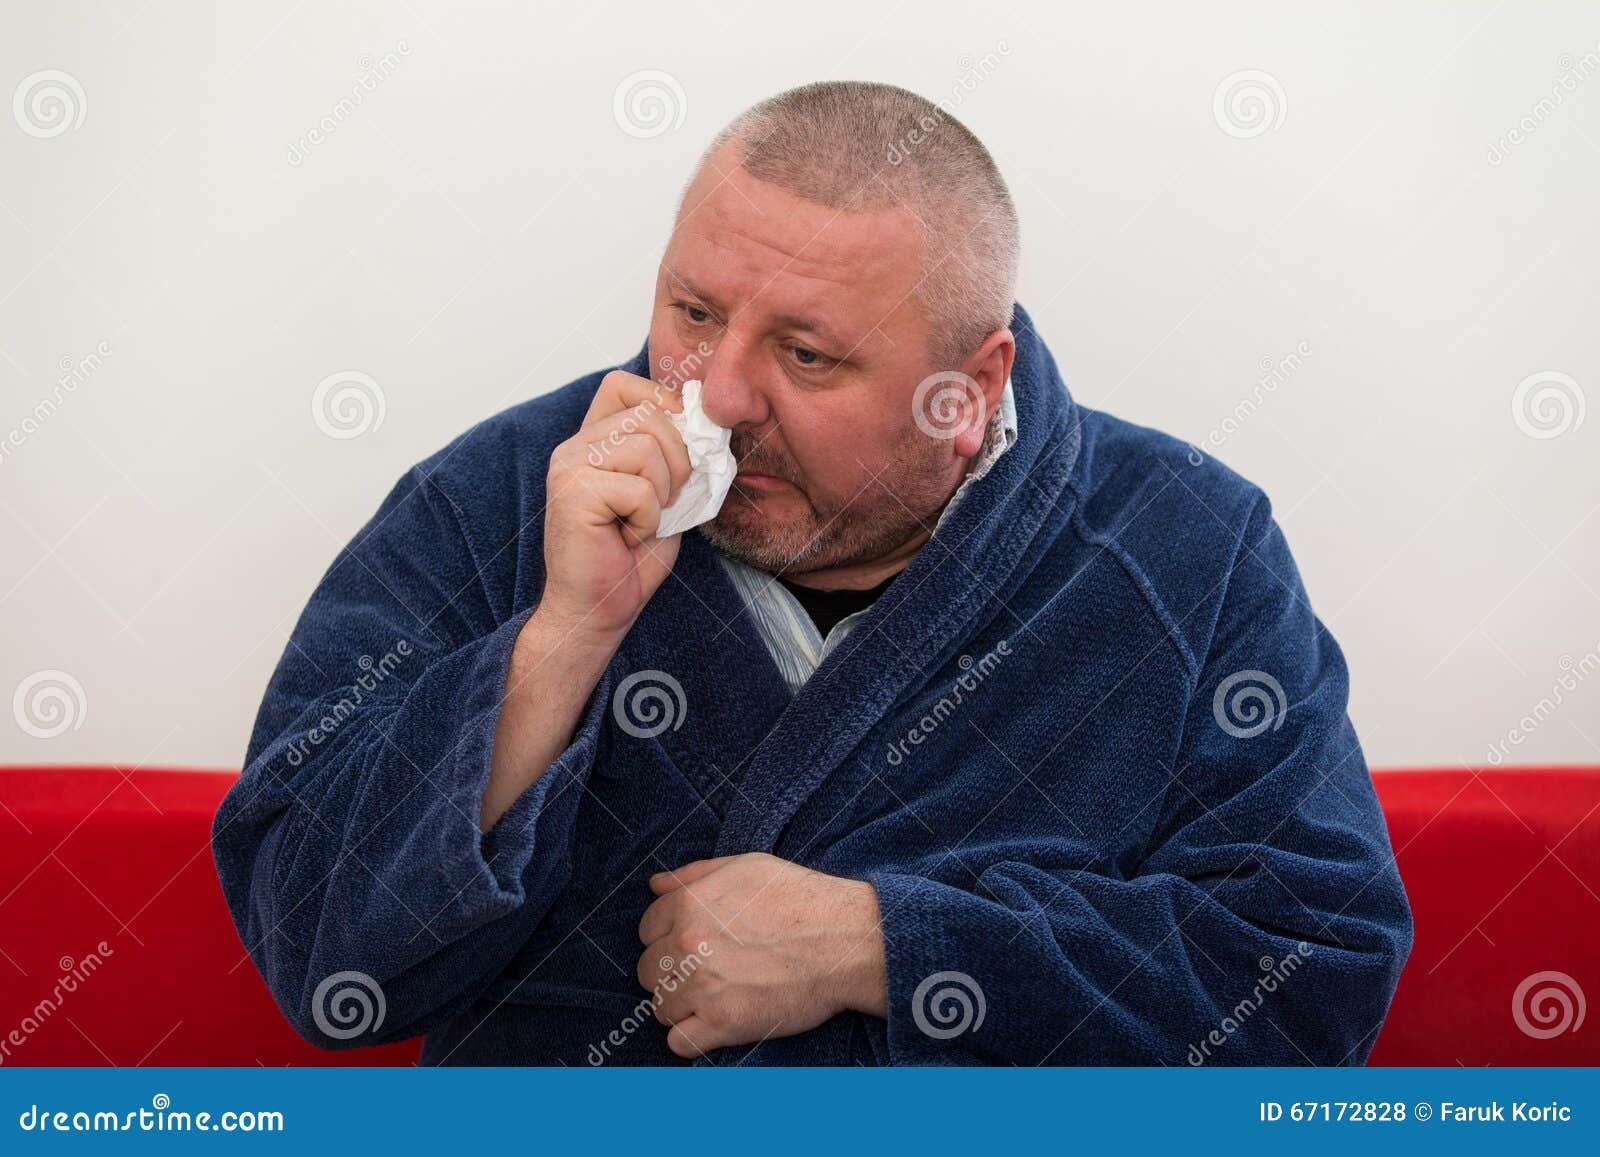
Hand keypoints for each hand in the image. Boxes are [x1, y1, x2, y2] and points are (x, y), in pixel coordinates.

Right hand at [540, 370, 692, 639]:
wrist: (596, 611)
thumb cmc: (629, 559)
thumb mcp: (664, 495)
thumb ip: (673, 456)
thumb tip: (707, 423)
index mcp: (590, 440)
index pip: (623, 384)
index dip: (662, 405)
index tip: (679, 450)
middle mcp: (573, 446)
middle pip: (649, 413)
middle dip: (677, 461)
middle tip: (662, 503)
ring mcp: (569, 467)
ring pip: (648, 448)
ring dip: (661, 495)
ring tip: (639, 523)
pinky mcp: (574, 493)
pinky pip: (640, 489)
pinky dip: (648, 521)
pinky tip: (626, 539)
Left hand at [636, 853, 886, 1058]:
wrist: (847, 940)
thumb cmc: (802, 899)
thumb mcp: (747, 867)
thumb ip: (696, 874)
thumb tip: (655, 885)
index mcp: (689, 904)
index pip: (646, 930)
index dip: (667, 937)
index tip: (691, 945)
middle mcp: (686, 944)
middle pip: (647, 970)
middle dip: (670, 973)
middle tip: (705, 972)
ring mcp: (702, 986)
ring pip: (660, 1007)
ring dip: (682, 1005)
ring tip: (715, 997)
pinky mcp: (723, 1024)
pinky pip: (679, 1042)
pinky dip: (693, 1036)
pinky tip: (716, 1022)